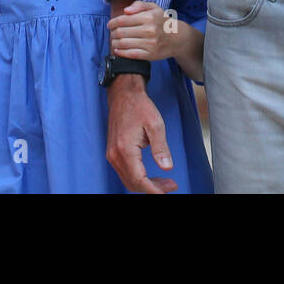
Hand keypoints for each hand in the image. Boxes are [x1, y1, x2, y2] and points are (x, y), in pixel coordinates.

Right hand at [105, 76, 176, 193]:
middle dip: (152, 189)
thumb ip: (161, 148)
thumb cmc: (139, 106)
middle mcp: (115, 155)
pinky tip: (151, 175)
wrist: (124, 94)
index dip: (154, 189)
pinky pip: (125, 173)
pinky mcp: (113, 152)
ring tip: (164, 182)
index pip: (139, 180)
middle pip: (133, 183)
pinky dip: (138, 178)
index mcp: (125, 149)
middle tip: (170, 185)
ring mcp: (112, 154)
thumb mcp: (155, 124)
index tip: (168, 189)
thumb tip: (167, 167)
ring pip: (128, 180)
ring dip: (146, 185)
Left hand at [107, 0, 177, 61]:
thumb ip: (139, 5)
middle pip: (121, 32)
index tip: (110, 25)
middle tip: (112, 33)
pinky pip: (130, 54)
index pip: (123, 20)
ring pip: (123, 44)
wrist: (177, 38)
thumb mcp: (154, 8)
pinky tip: (118, 50)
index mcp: (149, 17)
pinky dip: (120, 52)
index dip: (113, 22)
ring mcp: (150, 44)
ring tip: (114, 41)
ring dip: (114, 42)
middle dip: (113, 33)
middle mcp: (149, 30)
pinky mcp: (150, 55)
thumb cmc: (162, 21)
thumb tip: (126, 11)